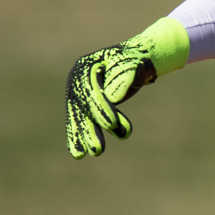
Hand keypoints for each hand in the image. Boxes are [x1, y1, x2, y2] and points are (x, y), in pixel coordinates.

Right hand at [64, 17, 189, 158]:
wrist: (136, 60)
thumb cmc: (136, 60)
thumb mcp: (133, 64)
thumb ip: (123, 77)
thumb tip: (113, 98)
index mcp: (86, 67)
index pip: (90, 90)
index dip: (100, 108)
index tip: (111, 124)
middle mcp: (78, 81)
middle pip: (82, 107)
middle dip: (91, 128)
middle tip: (99, 150)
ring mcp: (80, 94)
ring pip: (81, 117)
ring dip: (87, 136)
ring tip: (94, 153)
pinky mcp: (85, 105)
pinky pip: (82, 121)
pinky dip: (80, 136)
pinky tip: (79, 154)